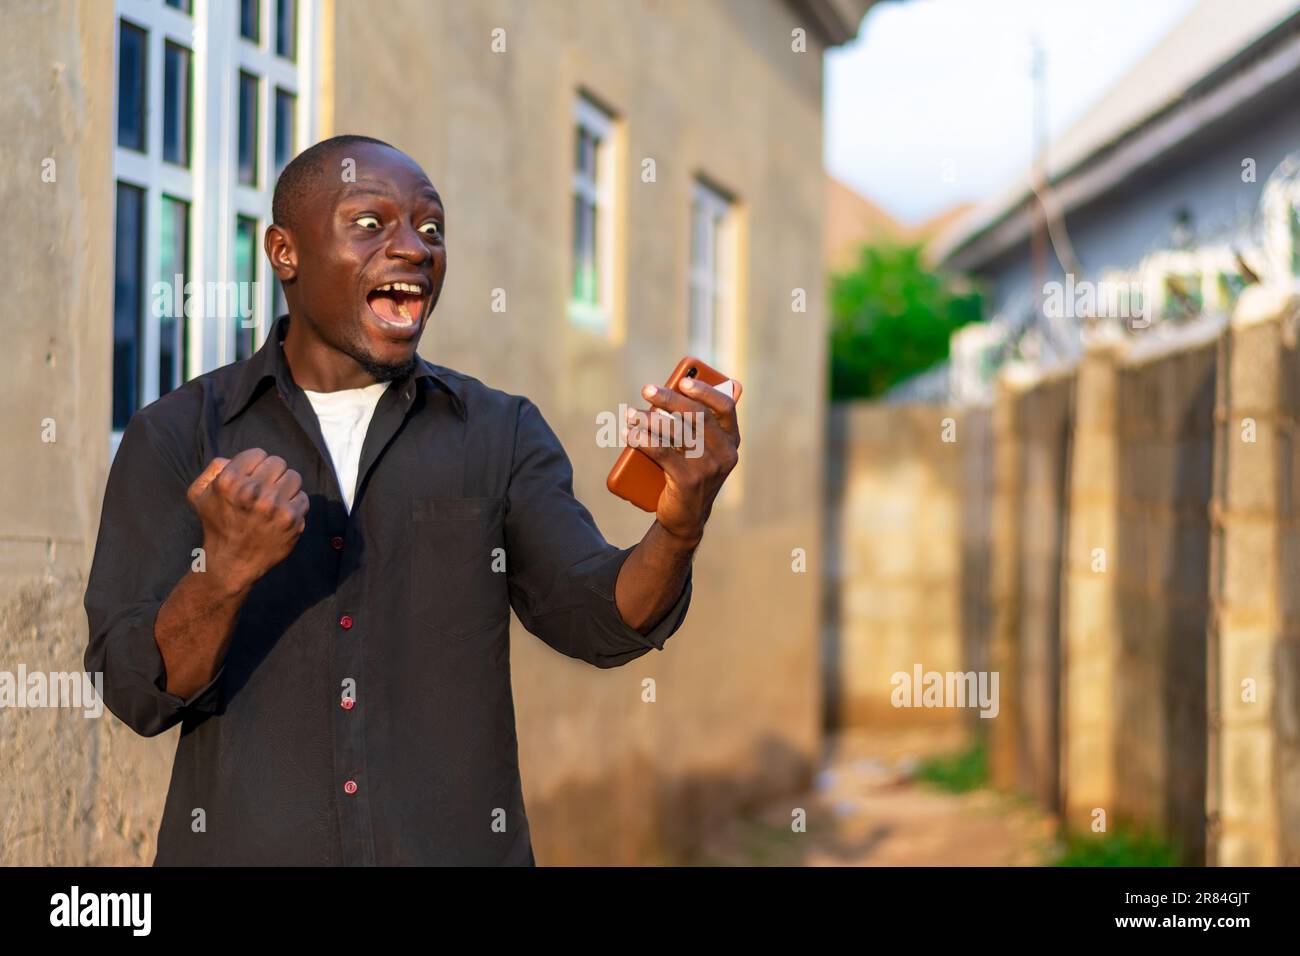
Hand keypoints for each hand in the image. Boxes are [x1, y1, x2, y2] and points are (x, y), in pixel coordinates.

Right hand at [186, 448, 308, 591]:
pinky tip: (280, 516)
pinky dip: (294, 506)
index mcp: (229, 481)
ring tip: (274, 501)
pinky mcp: (292, 519)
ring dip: (286, 487)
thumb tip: (235, 459)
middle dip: (272, 474)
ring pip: (294, 477)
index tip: (251, 478)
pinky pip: (303, 498)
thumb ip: (214, 468)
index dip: (255, 465)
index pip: (258, 453)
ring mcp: (275, 506)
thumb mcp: (200, 494)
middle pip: (278, 462)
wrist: (231, 562)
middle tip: (264, 490)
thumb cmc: (217, 525)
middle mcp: (253, 491)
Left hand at [625, 377, 741, 542]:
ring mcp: (709, 468)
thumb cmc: (690, 473)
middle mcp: (725, 453)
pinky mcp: (689, 481)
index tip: (683, 382)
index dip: (705, 391)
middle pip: (697, 416)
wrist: (686, 517)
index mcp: (731, 440)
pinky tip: (629, 434)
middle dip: (669, 400)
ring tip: (630, 414)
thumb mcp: (699, 449)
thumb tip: (669, 393)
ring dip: (649, 419)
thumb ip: (695, 423)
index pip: (725, 407)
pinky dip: (642, 440)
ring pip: (677, 433)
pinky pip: (662, 453)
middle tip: (647, 390)